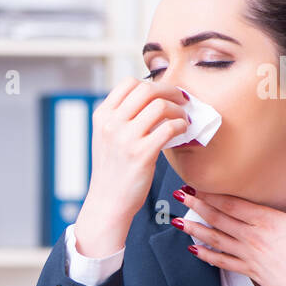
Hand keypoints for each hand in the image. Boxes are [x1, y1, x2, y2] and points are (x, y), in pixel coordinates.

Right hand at [74, 78, 188, 255]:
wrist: (107, 202)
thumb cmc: (112, 171)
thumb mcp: (106, 138)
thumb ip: (121, 117)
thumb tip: (153, 99)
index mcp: (102, 116)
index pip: (128, 83)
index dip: (152, 83)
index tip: (164, 93)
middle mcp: (111, 124)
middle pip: (147, 89)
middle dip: (170, 91)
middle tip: (181, 100)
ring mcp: (125, 138)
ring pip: (161, 106)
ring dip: (178, 110)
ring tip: (183, 119)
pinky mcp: (142, 154)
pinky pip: (170, 128)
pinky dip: (181, 126)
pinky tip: (182, 132)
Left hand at [173, 159, 285, 285]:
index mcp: (267, 221)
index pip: (232, 204)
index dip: (211, 194)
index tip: (197, 185)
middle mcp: (253, 238)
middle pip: (218, 218)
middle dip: (196, 206)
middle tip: (180, 196)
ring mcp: (249, 255)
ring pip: (215, 239)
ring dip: (194, 229)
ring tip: (177, 221)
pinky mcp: (249, 271)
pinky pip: (222, 262)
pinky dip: (206, 255)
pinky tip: (194, 249)